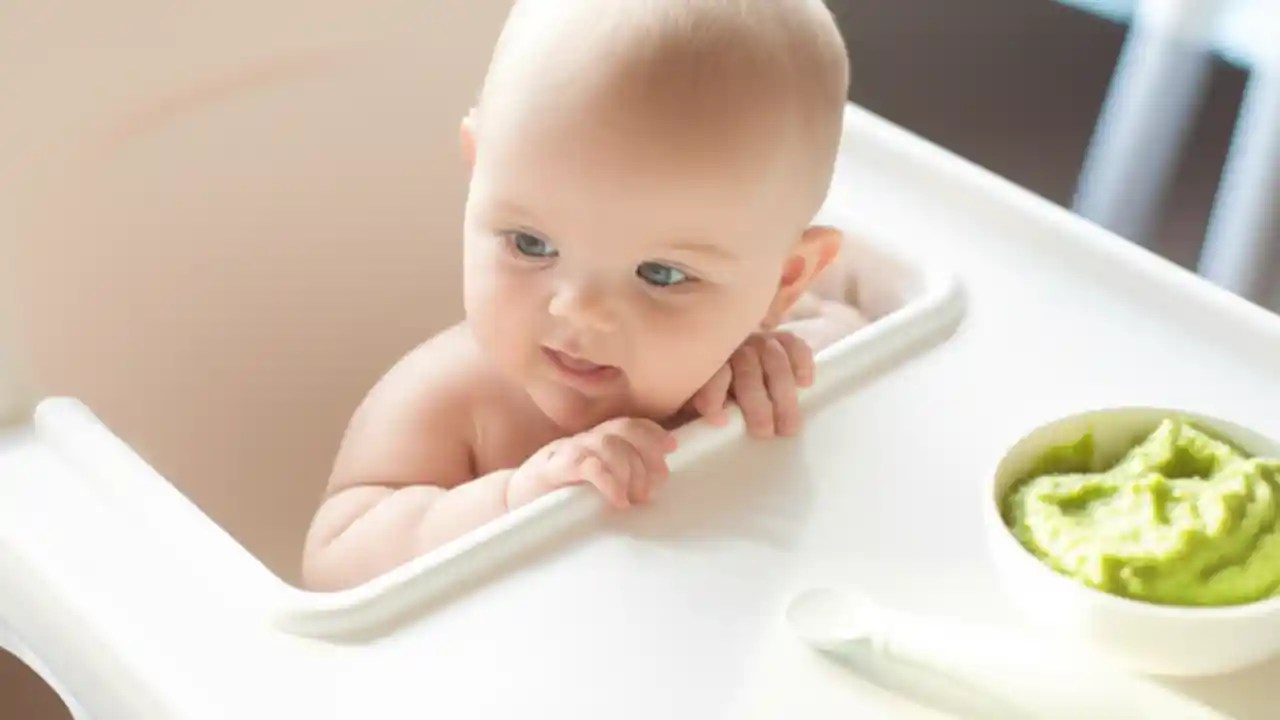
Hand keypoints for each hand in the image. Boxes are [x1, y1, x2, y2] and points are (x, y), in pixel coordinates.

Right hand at [505, 418, 678, 510]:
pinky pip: (587, 466)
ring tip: (635, 497)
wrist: (509, 505)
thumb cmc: (554, 496)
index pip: (627, 425)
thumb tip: (653, 483)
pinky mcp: (552, 470)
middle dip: (646, 454)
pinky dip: (609, 482)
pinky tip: (618, 500)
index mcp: (592, 441)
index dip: (652, 432)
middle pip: (623, 431)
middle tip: (653, 486)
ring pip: (608, 445)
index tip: (672, 447)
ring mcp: (566, 452)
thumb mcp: (590, 483)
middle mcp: (581, 441)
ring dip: (630, 471)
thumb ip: (617, 476)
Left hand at [688, 330, 814, 437]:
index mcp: (704, 363)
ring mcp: (758, 342)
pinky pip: (794, 345)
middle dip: (756, 404)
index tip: (719, 420)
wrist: (734, 370)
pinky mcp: (781, 341)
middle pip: (746, 369)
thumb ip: (691, 412)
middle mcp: (732, 347)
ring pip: (773, 359)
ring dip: (782, 394)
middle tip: (765, 433)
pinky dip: (801, 362)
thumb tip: (697, 429)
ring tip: (788, 427)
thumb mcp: (690, 405)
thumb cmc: (709, 397)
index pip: (709, 373)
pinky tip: (804, 384)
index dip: (713, 394)